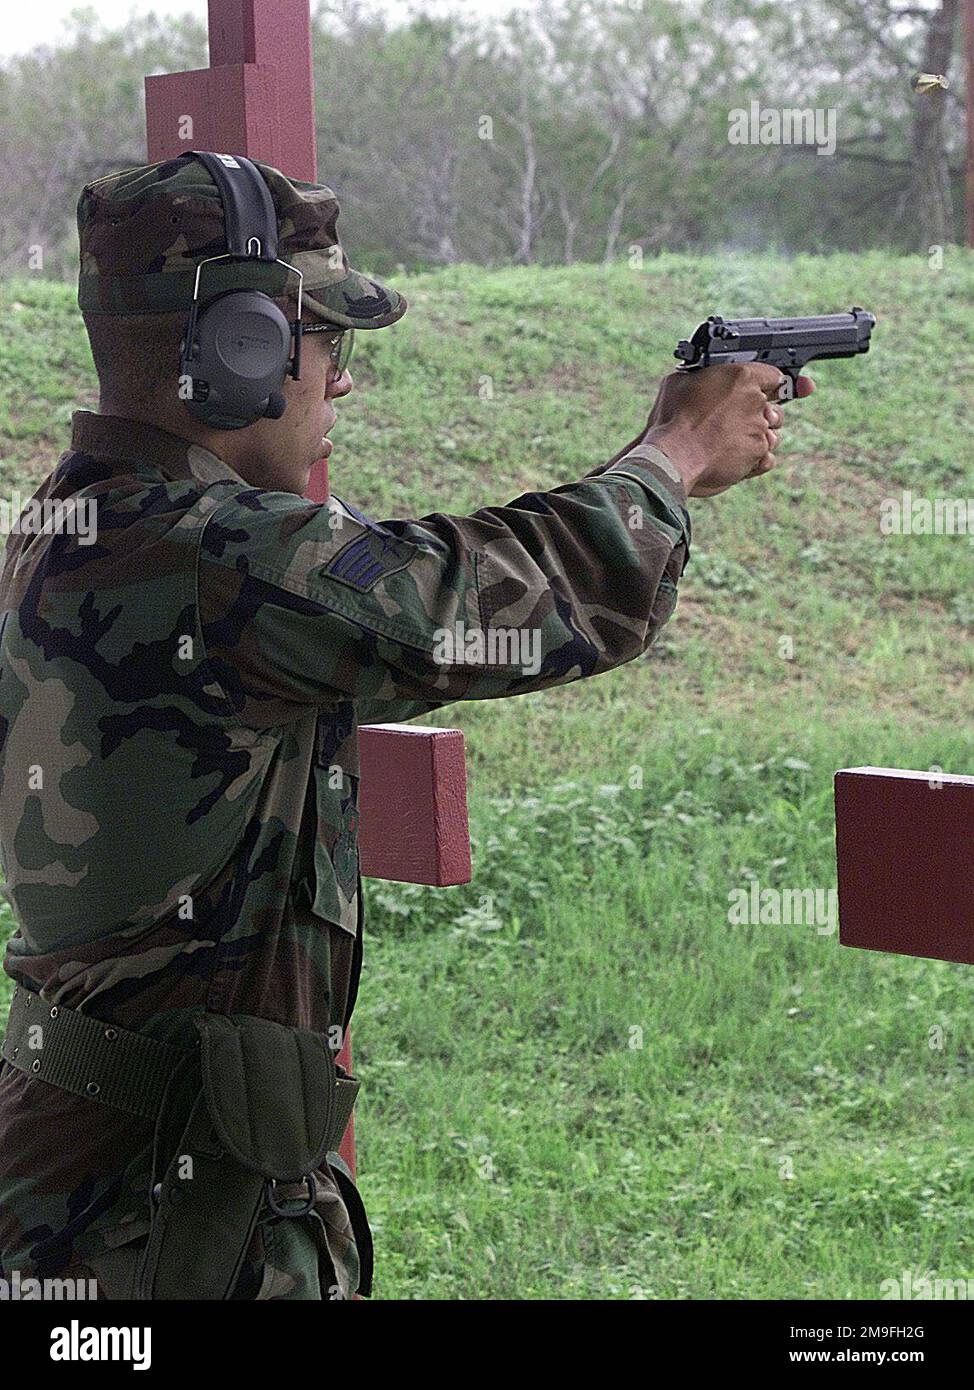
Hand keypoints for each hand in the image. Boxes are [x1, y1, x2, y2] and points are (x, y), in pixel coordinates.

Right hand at [643, 365, 813, 497]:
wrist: (673, 456)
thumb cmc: (672, 419)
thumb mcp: (679, 383)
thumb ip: (701, 377)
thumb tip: (699, 378)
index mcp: (741, 376)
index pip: (773, 375)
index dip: (770, 384)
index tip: (772, 390)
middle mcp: (756, 401)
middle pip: (775, 408)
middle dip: (763, 416)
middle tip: (740, 422)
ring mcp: (759, 430)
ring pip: (773, 435)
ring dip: (759, 439)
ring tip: (734, 444)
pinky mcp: (757, 455)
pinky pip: (767, 458)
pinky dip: (757, 461)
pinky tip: (741, 460)